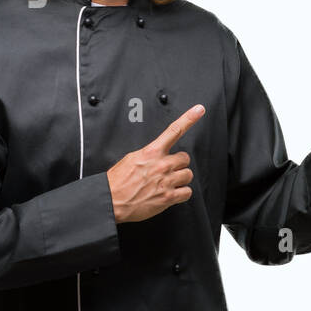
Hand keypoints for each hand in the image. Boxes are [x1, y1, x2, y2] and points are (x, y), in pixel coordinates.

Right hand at [107, 104, 203, 222]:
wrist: (111, 200)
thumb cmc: (118, 181)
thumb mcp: (131, 158)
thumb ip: (149, 154)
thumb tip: (158, 154)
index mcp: (151, 152)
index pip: (173, 130)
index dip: (189, 118)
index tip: (199, 110)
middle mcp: (162, 165)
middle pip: (185, 158)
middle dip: (178, 164)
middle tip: (167, 170)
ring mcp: (166, 181)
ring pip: (188, 175)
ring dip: (180, 179)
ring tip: (167, 183)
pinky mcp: (168, 197)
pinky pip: (187, 192)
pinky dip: (181, 193)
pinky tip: (171, 193)